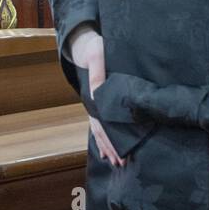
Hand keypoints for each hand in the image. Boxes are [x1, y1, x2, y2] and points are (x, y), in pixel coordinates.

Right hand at [68, 25, 123, 167]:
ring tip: (117, 162)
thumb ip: (99, 69)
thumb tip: (101, 90)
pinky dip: (103, 139)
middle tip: (122, 163)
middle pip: (102, 130)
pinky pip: (99, 125)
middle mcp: (94, 103)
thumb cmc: (96, 48)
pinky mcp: (98, 104)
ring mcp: (95, 105)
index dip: (110, 137)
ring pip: (100, 130)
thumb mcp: (97, 53)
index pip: (103, 121)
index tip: (118, 150)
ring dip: (108, 146)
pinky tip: (107, 152)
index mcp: (95, 95)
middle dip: (111, 147)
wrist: (87, 46)